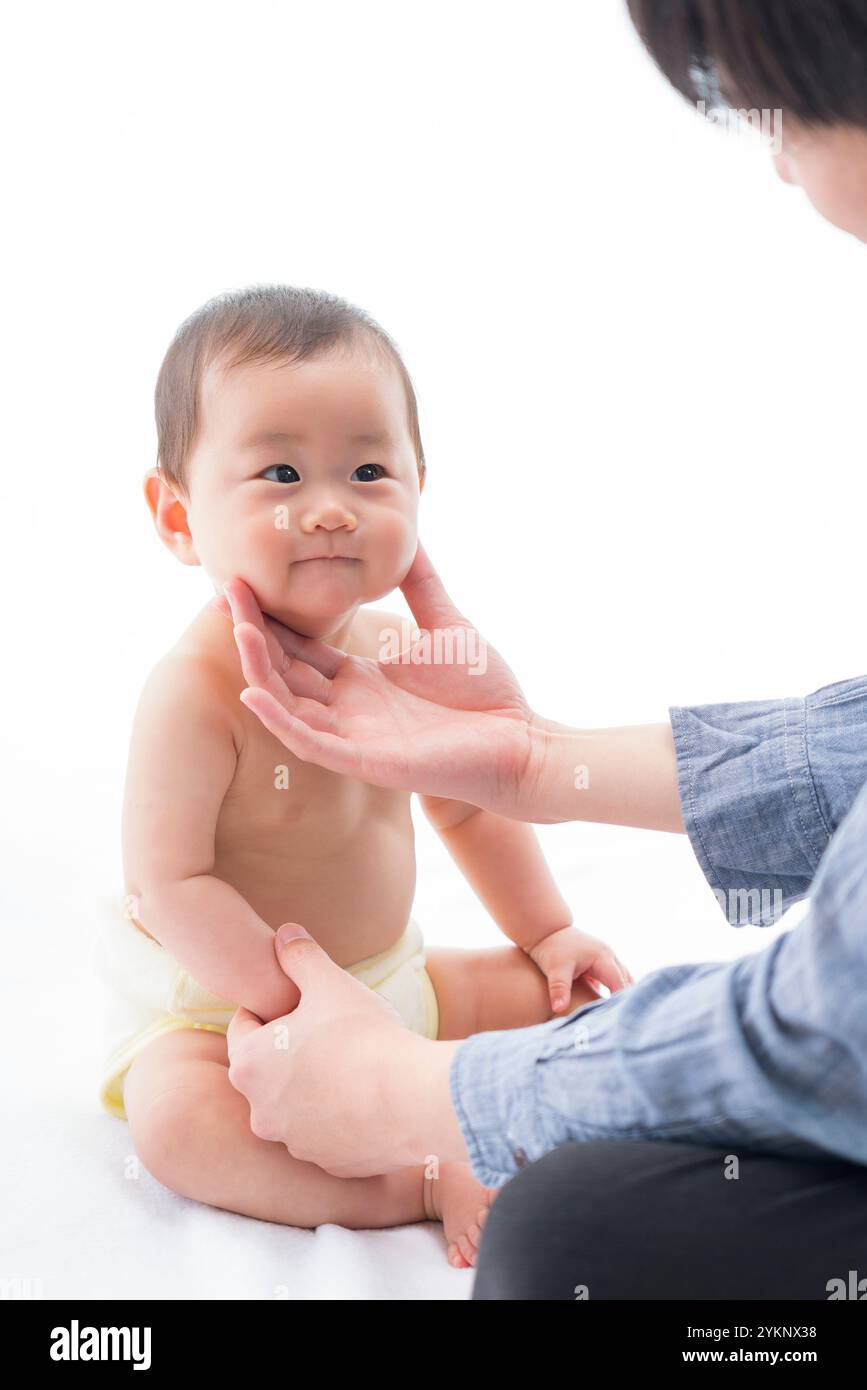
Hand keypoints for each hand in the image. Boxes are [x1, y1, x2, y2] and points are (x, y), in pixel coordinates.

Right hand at [216, 541, 547, 819]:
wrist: (523, 741)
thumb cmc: (487, 691)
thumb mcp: (445, 622)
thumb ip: (421, 583)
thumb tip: (408, 534)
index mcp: (362, 682)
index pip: (300, 648)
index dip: (269, 619)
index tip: (241, 581)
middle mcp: (349, 710)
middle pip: (284, 671)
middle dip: (253, 635)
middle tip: (227, 593)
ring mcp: (354, 738)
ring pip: (289, 705)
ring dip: (259, 669)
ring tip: (238, 630)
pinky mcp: (368, 762)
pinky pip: (311, 742)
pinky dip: (280, 719)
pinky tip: (254, 692)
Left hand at [225, 922, 466, 1176]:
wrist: (412, 1099)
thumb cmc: (363, 1036)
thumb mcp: (328, 983)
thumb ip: (299, 956)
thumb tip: (284, 934)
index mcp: (249, 1064)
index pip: (245, 1025)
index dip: (272, 1008)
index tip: (301, 1003)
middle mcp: (260, 1111)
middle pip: (268, 1069)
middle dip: (290, 1051)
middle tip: (328, 1032)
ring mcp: (294, 1143)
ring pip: (296, 1106)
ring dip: (313, 1088)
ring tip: (352, 1066)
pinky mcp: (329, 1164)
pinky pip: (328, 1134)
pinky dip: (341, 1119)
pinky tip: (369, 1099)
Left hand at [526, 925, 633, 1013]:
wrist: (545, 929)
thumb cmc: (550, 948)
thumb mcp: (554, 969)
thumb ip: (559, 989)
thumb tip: (559, 1009)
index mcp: (603, 958)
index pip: (620, 985)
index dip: (622, 1004)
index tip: (623, 1023)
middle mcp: (609, 957)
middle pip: (626, 984)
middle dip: (626, 1003)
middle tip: (628, 1026)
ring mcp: (606, 960)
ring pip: (622, 981)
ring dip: (622, 998)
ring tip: (622, 1021)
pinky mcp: (599, 965)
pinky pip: (613, 981)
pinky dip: (614, 994)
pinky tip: (610, 1011)